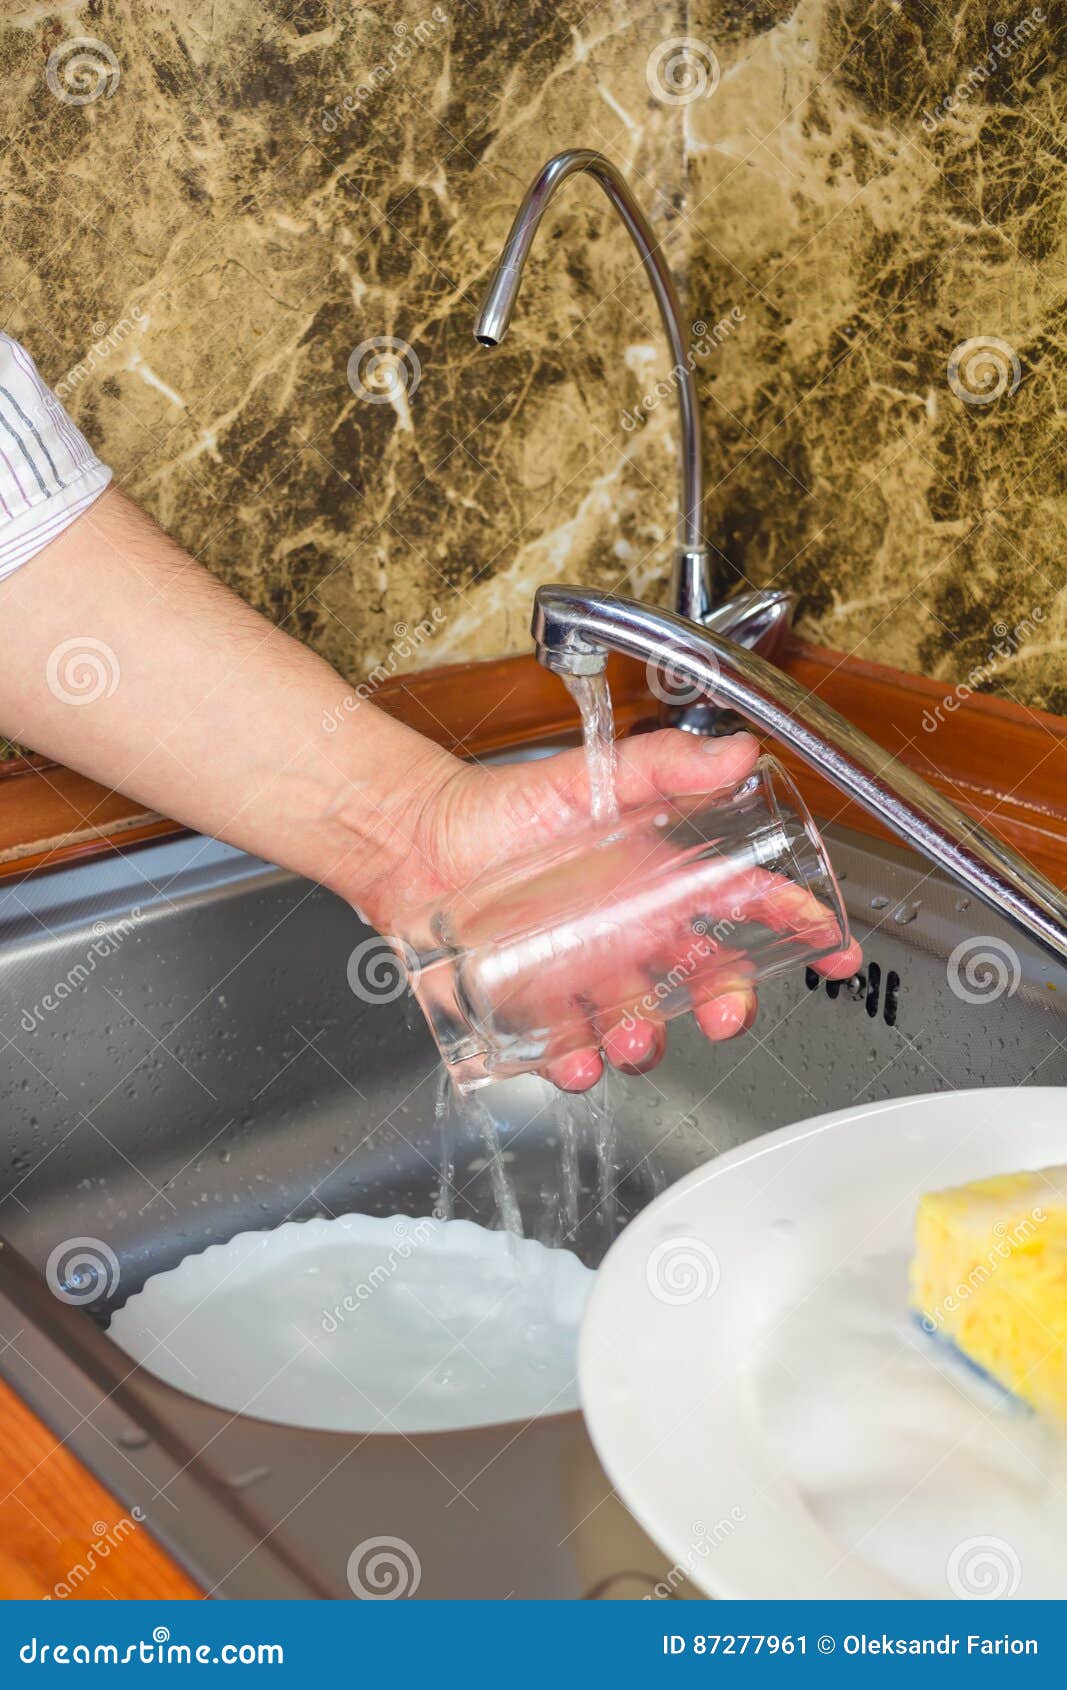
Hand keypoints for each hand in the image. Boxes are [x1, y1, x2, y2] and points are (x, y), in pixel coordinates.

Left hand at [355, 728, 862, 1090]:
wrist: (418, 840)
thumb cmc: (506, 808)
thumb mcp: (594, 777)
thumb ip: (667, 764)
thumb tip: (739, 753)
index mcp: (661, 883)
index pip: (749, 905)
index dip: (799, 924)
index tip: (831, 945)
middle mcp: (634, 937)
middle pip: (706, 982)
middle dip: (728, 1004)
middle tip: (726, 1014)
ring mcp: (588, 977)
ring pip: (640, 1027)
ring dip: (647, 1044)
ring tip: (632, 1040)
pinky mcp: (536, 1008)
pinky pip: (568, 1050)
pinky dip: (574, 1064)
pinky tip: (571, 1059)